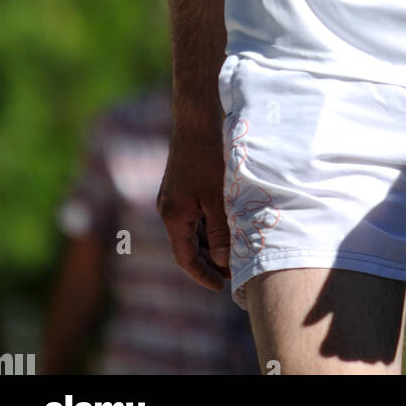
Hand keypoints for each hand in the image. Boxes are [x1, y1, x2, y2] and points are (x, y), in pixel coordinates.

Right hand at [156, 125, 230, 290]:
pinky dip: (209, 223)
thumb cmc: (209, 156)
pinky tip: (229, 224)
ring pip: (193, 229)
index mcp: (173, 215)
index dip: (203, 274)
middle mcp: (169, 208)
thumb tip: (224, 262)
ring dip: (211, 242)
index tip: (221, 287)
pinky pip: (195, 213)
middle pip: (188, 245)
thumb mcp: (218, 197)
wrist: (197, 118)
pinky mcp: (183, 184)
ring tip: (236, 251)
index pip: (185, 257)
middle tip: (235, 271)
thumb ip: (220, 231)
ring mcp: (175, 195)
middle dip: (210, 260)